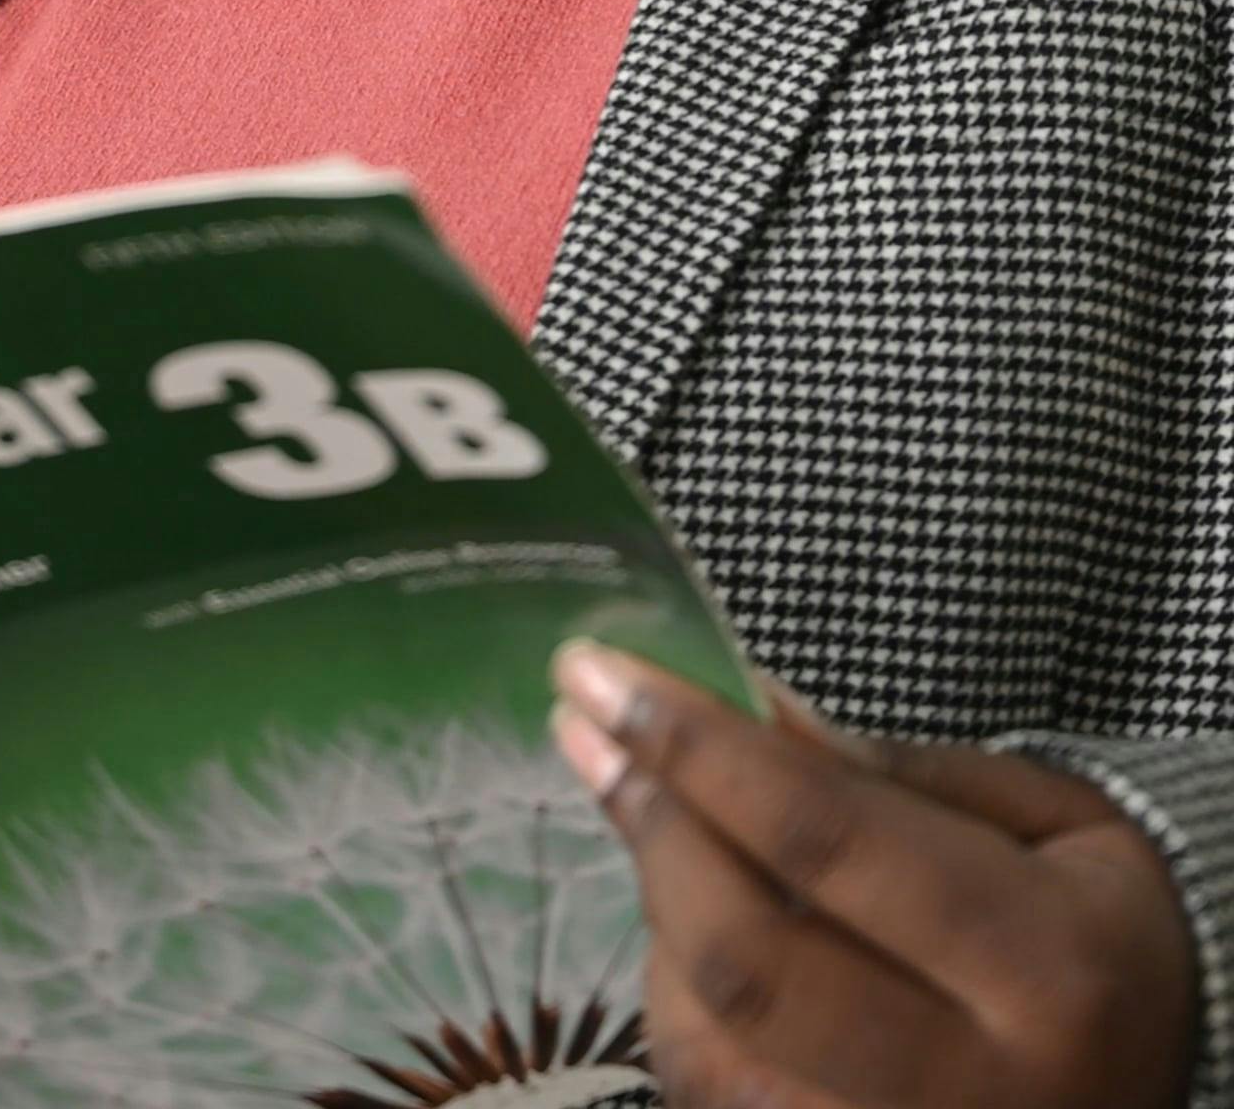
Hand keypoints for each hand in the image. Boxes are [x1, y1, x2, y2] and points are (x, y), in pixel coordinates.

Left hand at [549, 640, 1196, 1108]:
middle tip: (584, 727)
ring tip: (653, 824)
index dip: (700, 749)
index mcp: (1044, 971)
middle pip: (750, 961)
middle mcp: (972, 1094)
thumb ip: (901, 774)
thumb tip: (747, 711)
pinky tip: (685, 927)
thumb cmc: (1094, 930)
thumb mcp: (1046, 817)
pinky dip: (678, 1007)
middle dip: (651, 827)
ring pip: (712, 1052)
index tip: (602, 671)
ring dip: (654, 919)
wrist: (1153, 1084)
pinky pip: (719, 1102)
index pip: (830, 840)